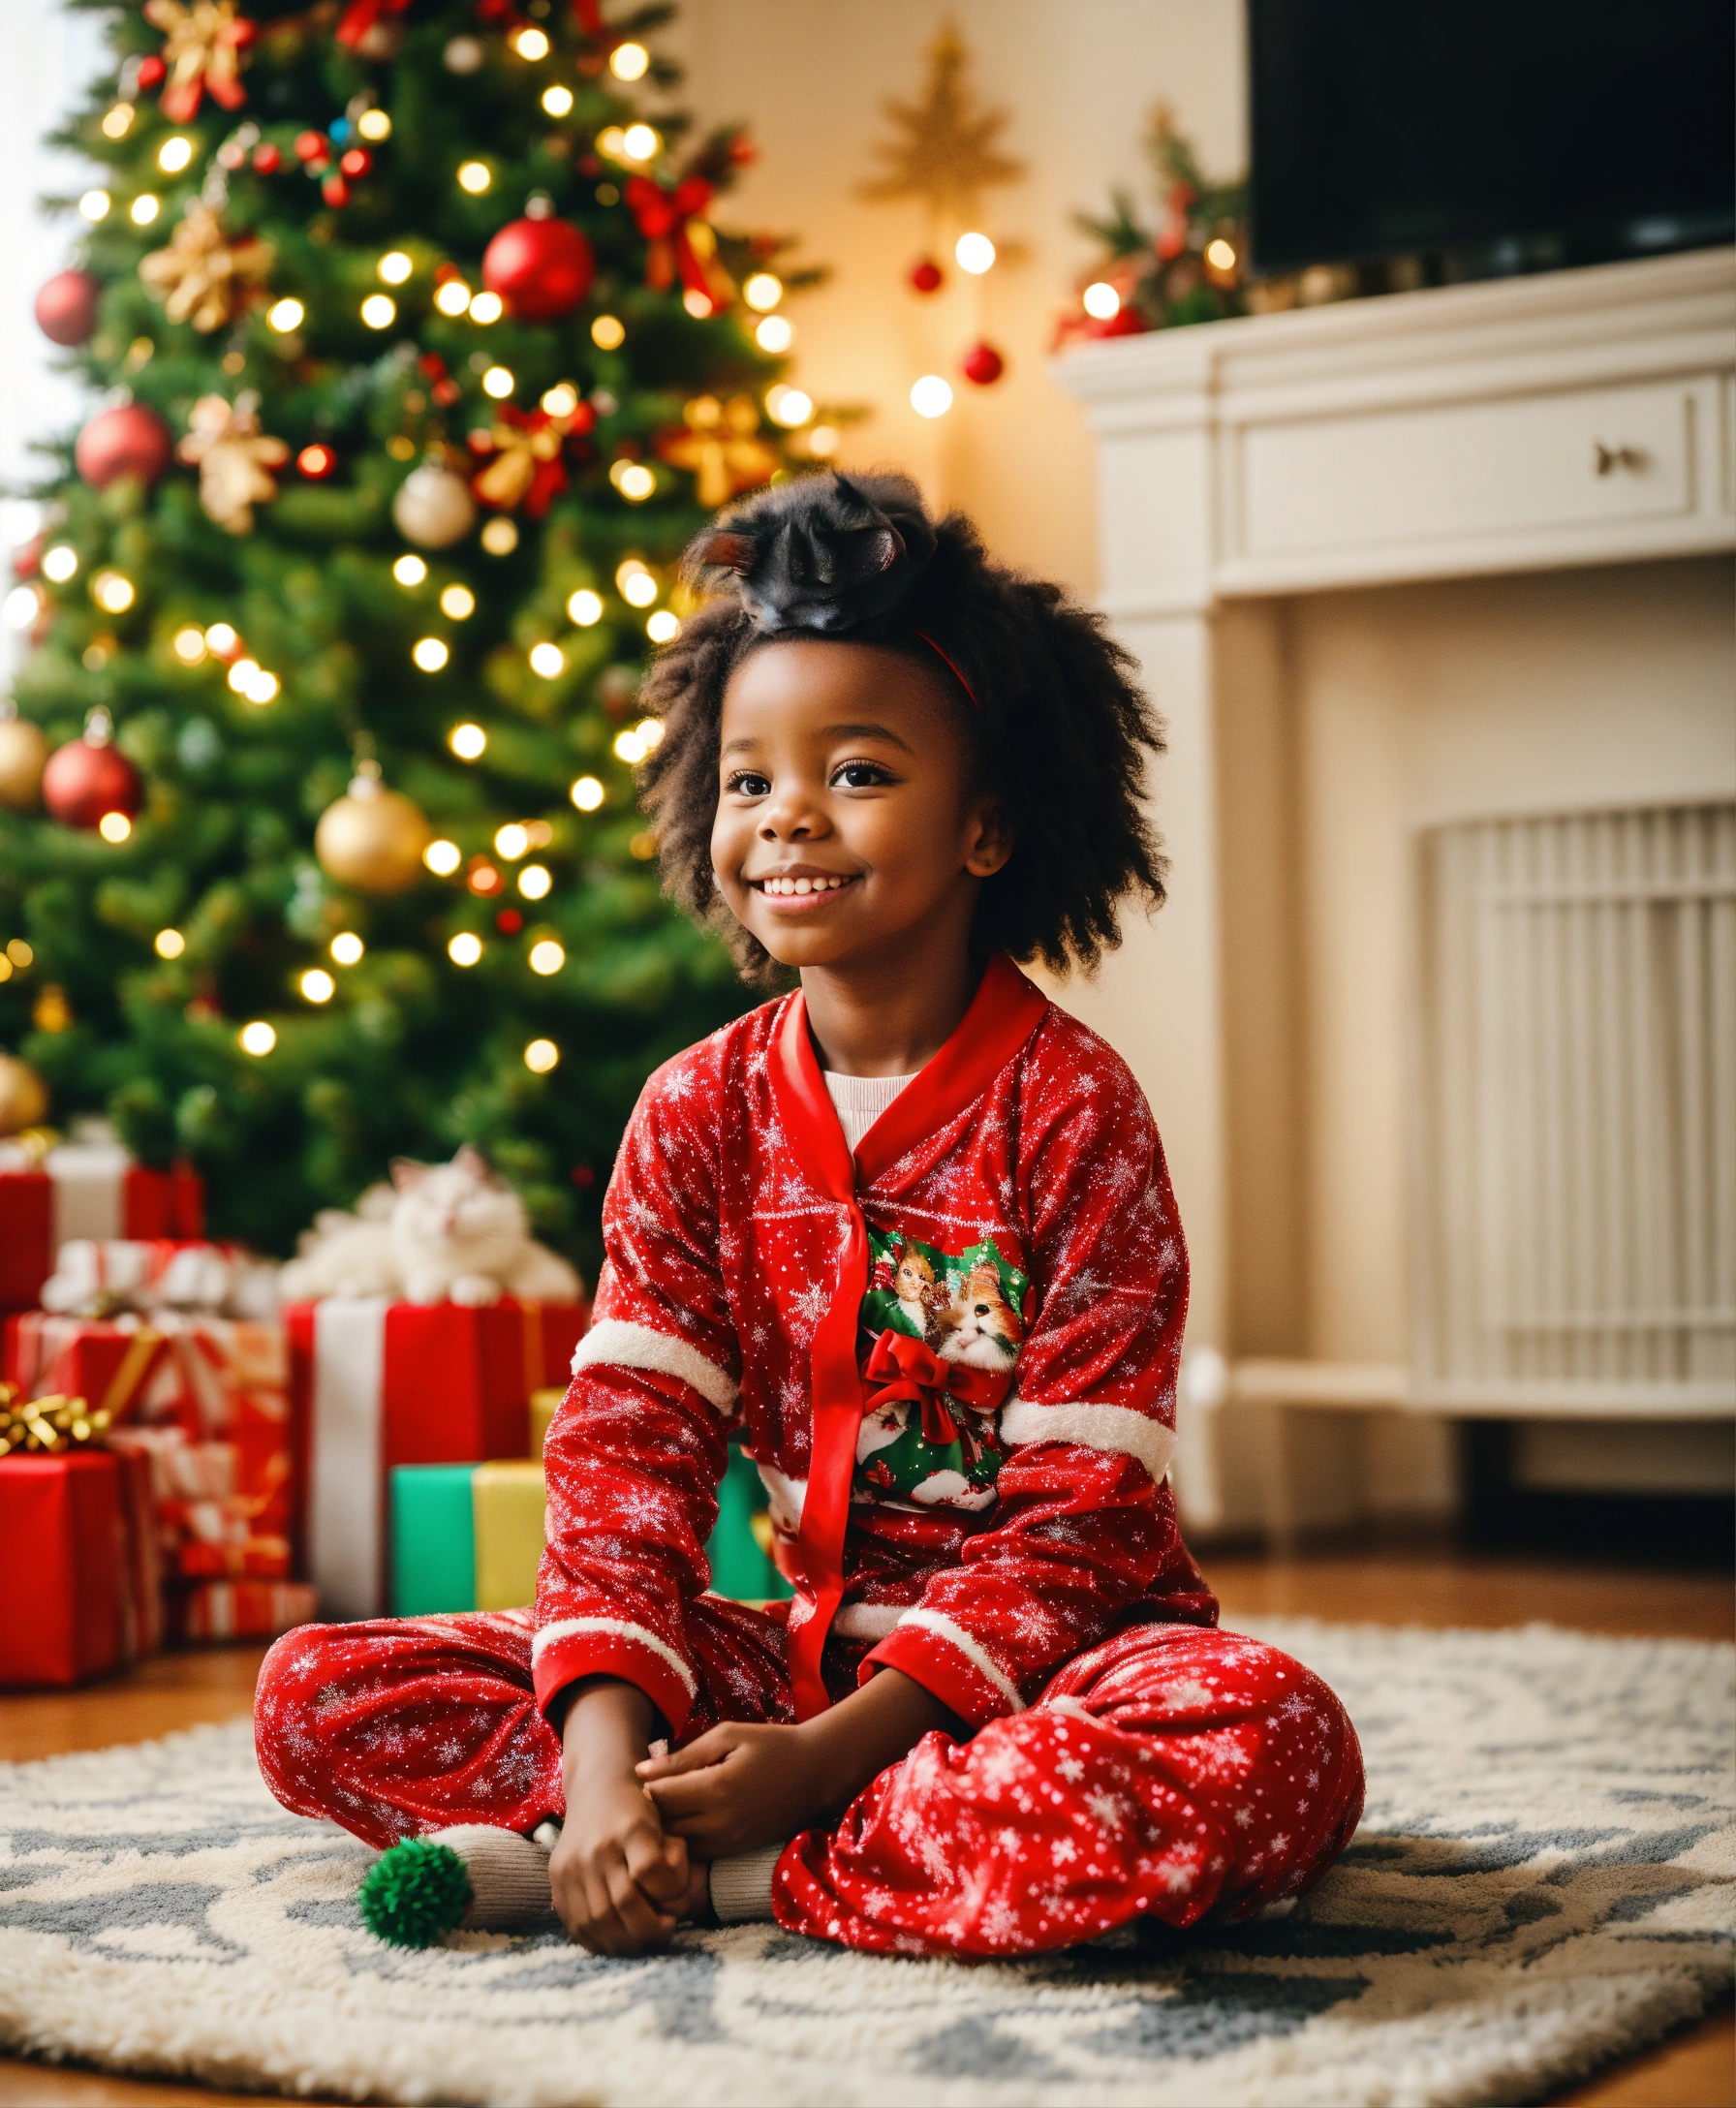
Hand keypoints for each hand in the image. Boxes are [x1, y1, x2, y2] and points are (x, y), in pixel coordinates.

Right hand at [554, 1676, 708, 1954]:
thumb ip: (673, 1862)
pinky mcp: (558, 1878)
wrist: (597, 1785)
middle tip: (664, 1931)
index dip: (668, 1895)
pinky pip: (576, 1923)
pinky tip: (617, 1941)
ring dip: (626, 1942)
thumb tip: (683, 1909)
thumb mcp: (666, 1820)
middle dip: (650, 1929)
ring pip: (599, 1919)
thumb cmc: (643, 1807)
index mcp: (631, 1826)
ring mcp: (574, 1863)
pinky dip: (599, 1941)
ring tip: (642, 1940)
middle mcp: (599, 1844)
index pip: (650, 1870)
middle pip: (624, 1902)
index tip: (677, 1908)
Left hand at [638, 1720, 830, 1857]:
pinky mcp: (737, 1852)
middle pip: (663, 1827)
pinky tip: (687, 1820)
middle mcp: (720, 1822)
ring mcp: (729, 1842)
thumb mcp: (728, 1736)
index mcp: (715, 1788)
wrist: (818, 1772)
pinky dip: (684, 1841)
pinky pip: (696, 1853)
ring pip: (676, 1846)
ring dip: (665, 1830)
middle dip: (650, 1812)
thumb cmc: (772, 1745)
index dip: (643, 1788)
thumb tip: (641, 1771)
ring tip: (666, 1807)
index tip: (643, 1776)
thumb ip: (684, 1756)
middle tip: (647, 1793)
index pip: (658, 1798)